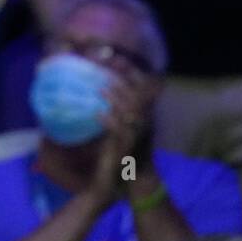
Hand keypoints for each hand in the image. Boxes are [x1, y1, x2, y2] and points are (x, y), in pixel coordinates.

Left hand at [91, 68, 155, 205]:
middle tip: (110, 68)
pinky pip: (118, 131)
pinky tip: (97, 113)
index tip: (119, 61)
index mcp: (144, 118)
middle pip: (137, 97)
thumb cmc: (121, 153)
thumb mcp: (120, 128)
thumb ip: (117, 112)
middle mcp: (144, 125)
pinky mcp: (126, 147)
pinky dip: (108, 120)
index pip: (142, 91)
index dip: (133, 75)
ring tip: (100, 89)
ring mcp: (136, 136)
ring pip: (129, 112)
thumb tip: (105, 93)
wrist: (126, 179)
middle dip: (124, 81)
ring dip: (115, 98)